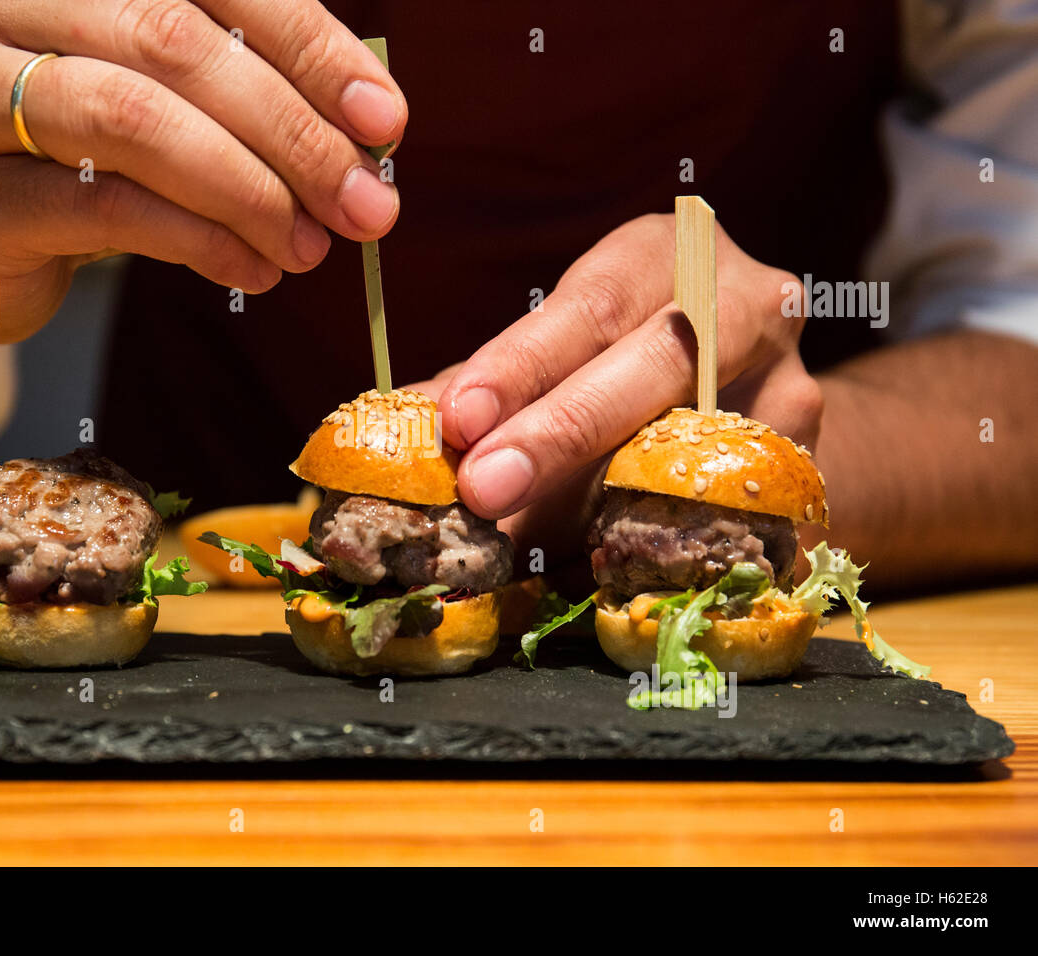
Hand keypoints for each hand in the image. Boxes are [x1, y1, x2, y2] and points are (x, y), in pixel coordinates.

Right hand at [0, 0, 406, 341]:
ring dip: (251, 192)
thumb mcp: (166, 98)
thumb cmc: (81, 156)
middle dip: (294, 133)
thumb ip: (248, 88)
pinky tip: (254, 269)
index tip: (385, 120)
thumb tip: (368, 132)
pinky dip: (202, 242)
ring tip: (311, 246)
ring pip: (140, 122)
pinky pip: (108, 207)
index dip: (311, 48)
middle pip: (179, 46)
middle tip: (364, 204)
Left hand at [420, 213, 822, 554]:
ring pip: (711, 437)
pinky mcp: (813, 464)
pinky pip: (744, 508)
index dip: (525, 360)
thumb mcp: (555, 361)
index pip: (592, 302)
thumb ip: (487, 394)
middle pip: (662, 358)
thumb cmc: (617, 369)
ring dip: (617, 495)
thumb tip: (401, 432)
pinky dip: (676, 540)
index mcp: (663, 255)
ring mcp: (794, 381)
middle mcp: (745, 300)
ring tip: (536, 536)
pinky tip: (619, 567)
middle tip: (484, 486)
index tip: (461, 417)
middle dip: (564, 426)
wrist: (741, 397)